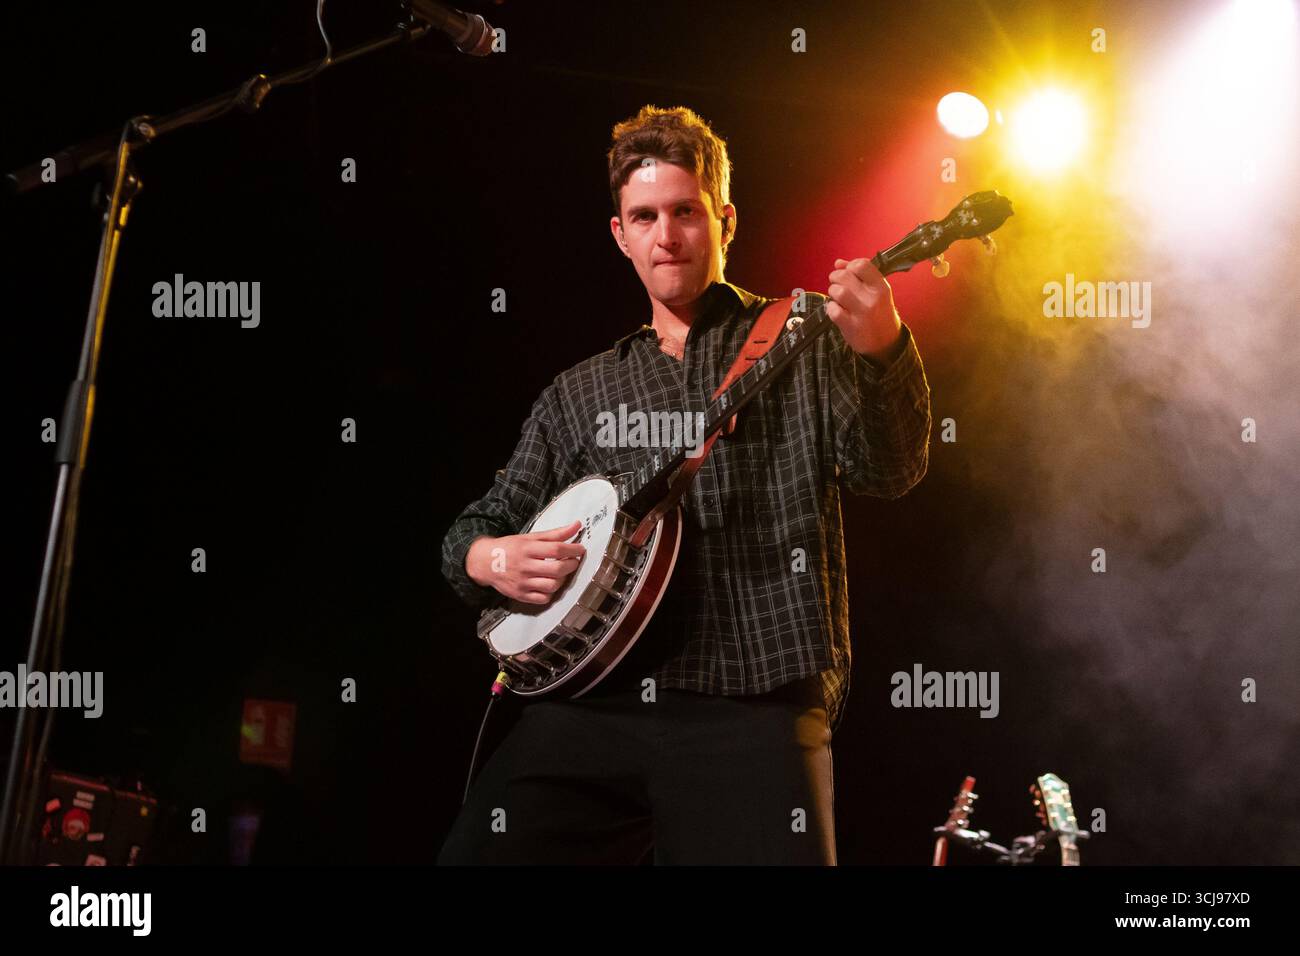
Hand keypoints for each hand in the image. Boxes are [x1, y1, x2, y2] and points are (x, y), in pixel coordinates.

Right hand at [466, 520, 586, 605]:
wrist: (485, 562)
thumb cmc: (510, 549)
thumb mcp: (531, 537)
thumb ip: (555, 534)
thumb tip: (576, 526)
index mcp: (528, 549)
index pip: (556, 549)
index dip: (573, 549)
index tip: (580, 549)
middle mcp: (525, 566)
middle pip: (557, 569)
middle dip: (571, 565)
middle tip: (573, 561)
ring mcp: (523, 582)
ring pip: (552, 585)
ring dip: (562, 579)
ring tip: (561, 573)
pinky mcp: (521, 595)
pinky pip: (543, 598)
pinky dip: (550, 592)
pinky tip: (550, 584)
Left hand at [827, 257, 902, 363]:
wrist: (886, 341)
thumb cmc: (879, 312)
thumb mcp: (876, 291)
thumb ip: (859, 275)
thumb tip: (838, 263)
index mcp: (881, 286)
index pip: (862, 265)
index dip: (850, 266)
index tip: (849, 272)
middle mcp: (873, 298)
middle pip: (845, 276)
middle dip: (836, 277)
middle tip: (837, 283)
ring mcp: (862, 313)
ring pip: (838, 292)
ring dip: (833, 292)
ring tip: (837, 297)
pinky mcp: (851, 327)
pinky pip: (833, 310)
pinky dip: (831, 308)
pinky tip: (836, 309)